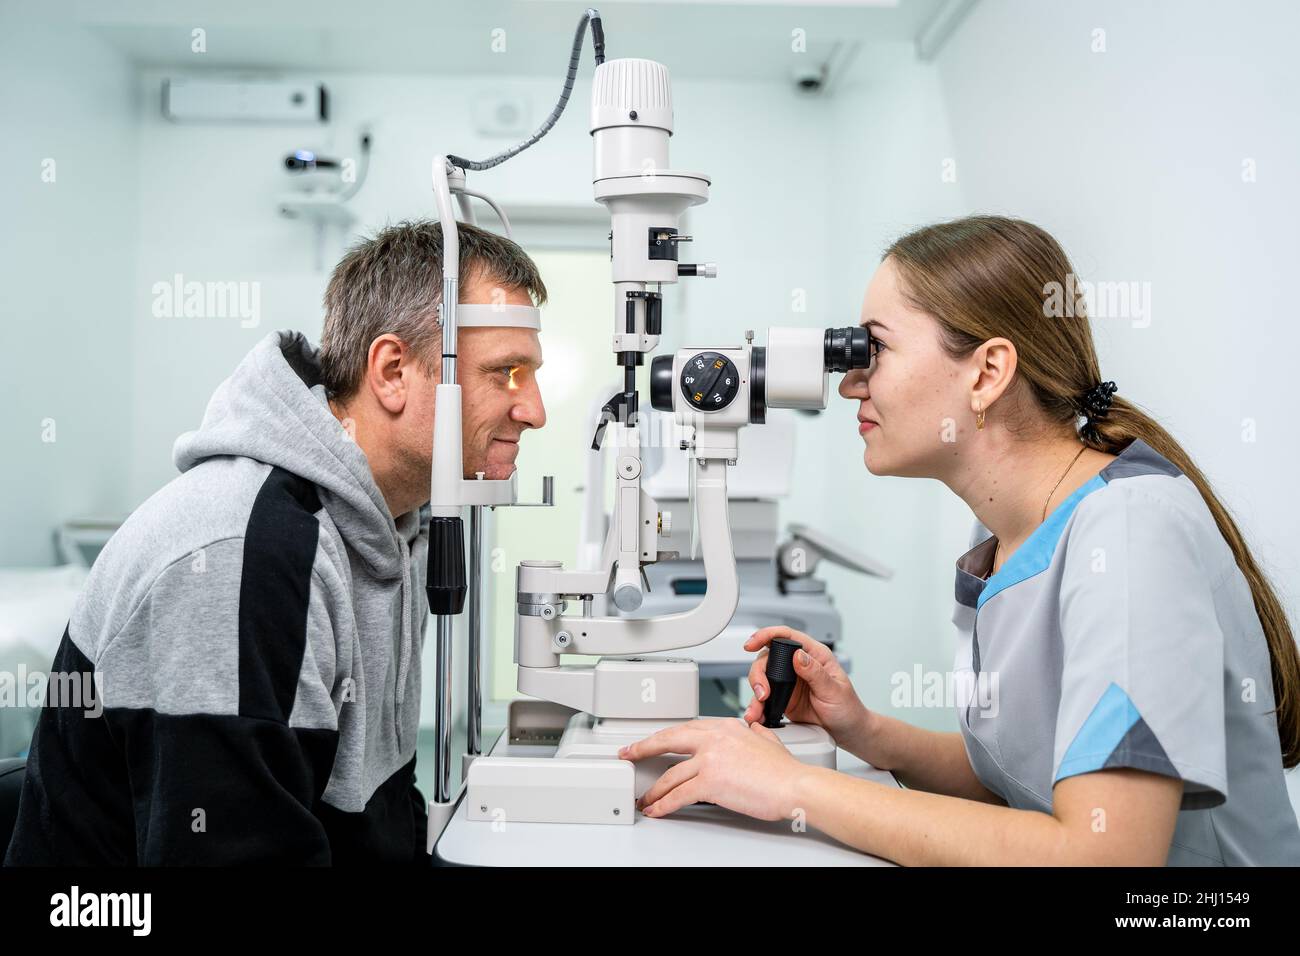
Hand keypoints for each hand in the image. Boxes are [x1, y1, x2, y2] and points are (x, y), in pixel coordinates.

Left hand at [619, 718, 808, 820]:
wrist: (795, 785)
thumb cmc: (785, 770)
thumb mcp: (766, 738)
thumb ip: (753, 732)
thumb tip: (751, 729)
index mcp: (724, 726)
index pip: (685, 729)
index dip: (664, 736)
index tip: (652, 741)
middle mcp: (714, 738)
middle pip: (668, 740)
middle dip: (643, 749)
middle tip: (628, 754)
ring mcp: (710, 759)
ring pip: (670, 774)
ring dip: (654, 789)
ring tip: (645, 799)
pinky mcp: (710, 782)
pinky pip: (679, 795)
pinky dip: (664, 805)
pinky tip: (657, 810)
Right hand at [743, 626, 868, 745]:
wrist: (847, 732)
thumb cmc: (847, 708)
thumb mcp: (834, 690)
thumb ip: (816, 673)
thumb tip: (798, 655)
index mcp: (814, 655)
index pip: (787, 636)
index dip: (767, 634)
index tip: (752, 643)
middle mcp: (799, 665)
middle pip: (768, 657)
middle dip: (759, 674)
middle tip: (763, 692)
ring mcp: (789, 681)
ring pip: (762, 677)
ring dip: (755, 692)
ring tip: (758, 709)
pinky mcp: (782, 697)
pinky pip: (764, 698)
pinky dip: (758, 706)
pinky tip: (758, 714)